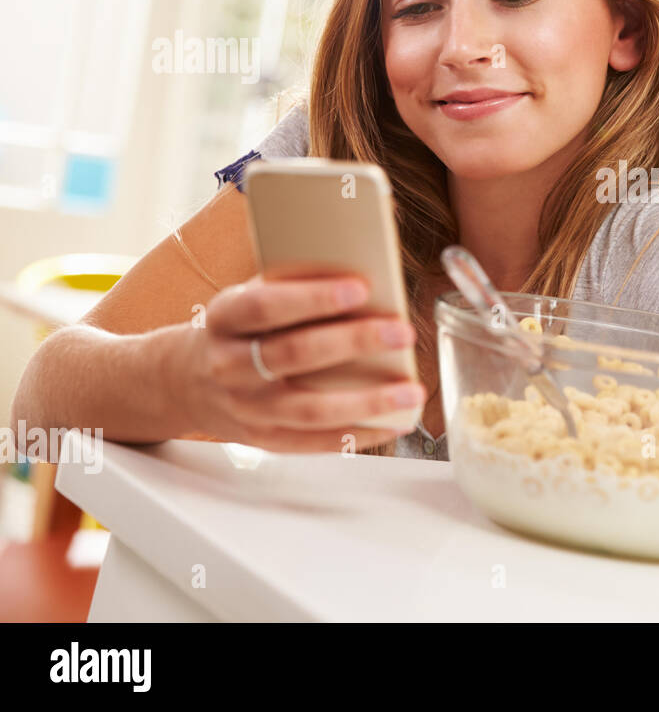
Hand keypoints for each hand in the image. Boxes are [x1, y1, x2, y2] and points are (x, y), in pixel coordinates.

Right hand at [170, 274, 426, 452]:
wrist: (184, 381)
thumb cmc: (238, 330)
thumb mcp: (248, 297)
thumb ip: (293, 286)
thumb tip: (362, 279)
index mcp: (224, 319)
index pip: (265, 307)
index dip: (312, 297)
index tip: (361, 287)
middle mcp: (229, 365)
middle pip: (294, 354)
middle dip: (354, 342)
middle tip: (402, 331)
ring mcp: (246, 408)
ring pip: (309, 408)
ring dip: (367, 400)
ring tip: (412, 389)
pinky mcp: (264, 439)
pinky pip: (316, 442)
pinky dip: (359, 433)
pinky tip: (394, 422)